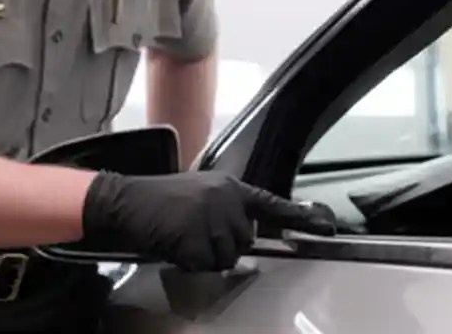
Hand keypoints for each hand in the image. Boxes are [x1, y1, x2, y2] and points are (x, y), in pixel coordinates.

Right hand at [81, 170, 338, 270]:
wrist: (124, 201)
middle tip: (191, 232)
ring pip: (227, 257)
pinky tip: (173, 243)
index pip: (270, 203)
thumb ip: (225, 207)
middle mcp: (226, 199)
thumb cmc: (158, 200)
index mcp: (229, 186)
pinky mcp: (198, 239)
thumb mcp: (198, 193)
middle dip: (221, 245)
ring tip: (181, 236)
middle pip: (244, 241)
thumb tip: (243, 233)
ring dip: (205, 256)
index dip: (300, 217)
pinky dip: (189, 262)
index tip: (327, 226)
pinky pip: (205, 266)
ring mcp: (213, 219)